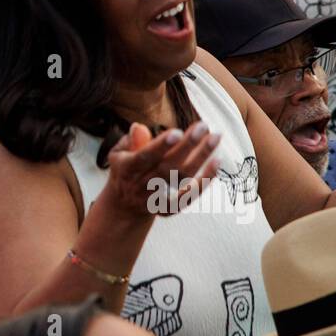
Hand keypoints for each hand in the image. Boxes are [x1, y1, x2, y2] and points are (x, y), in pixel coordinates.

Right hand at [99, 121, 220, 222]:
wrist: (124, 207)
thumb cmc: (125, 171)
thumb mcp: (119, 154)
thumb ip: (131, 141)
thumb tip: (138, 127)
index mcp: (127, 169)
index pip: (144, 157)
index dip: (160, 146)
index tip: (177, 132)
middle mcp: (141, 186)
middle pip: (167, 167)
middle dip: (187, 146)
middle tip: (203, 126)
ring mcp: (156, 199)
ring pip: (181, 179)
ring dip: (200, 158)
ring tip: (215, 138)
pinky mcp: (169, 209)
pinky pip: (189, 197)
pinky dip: (204, 181)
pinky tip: (216, 162)